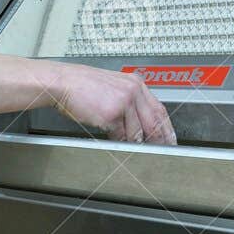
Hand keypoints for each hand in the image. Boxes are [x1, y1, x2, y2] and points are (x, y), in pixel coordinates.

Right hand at [50, 64, 176, 144]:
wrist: (64, 82)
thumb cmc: (82, 85)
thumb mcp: (112, 86)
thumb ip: (129, 100)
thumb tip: (139, 123)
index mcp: (135, 83)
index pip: (159, 108)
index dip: (166, 127)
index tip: (169, 138)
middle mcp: (133, 91)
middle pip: (154, 121)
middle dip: (159, 140)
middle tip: (162, 151)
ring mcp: (124, 102)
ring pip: (137, 132)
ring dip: (134, 142)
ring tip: (131, 147)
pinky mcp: (112, 114)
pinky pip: (121, 135)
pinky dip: (119, 141)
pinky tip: (115, 140)